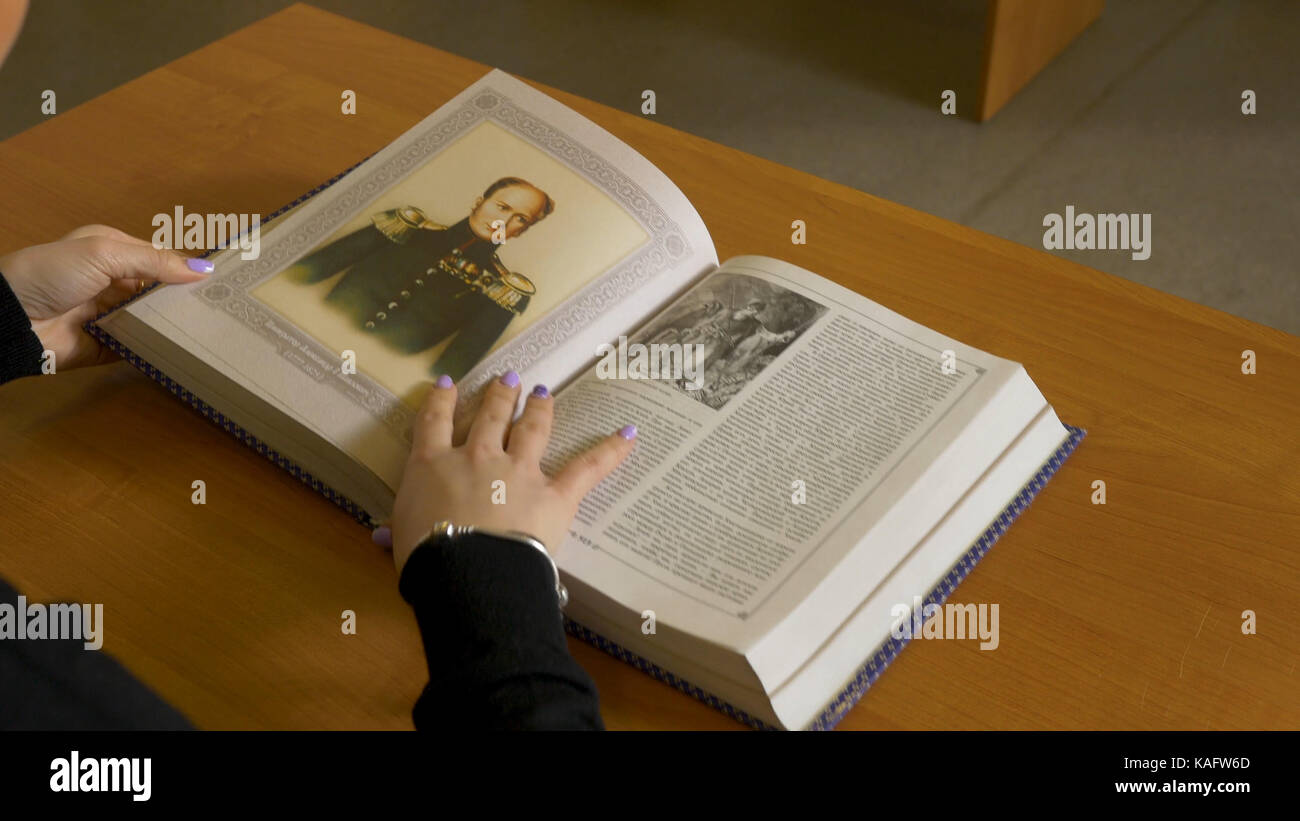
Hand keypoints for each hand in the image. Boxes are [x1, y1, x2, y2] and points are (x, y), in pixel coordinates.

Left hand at [0, 225, 211, 369]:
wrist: (12, 318)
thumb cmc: (52, 273)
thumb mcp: (105, 254)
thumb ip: (155, 261)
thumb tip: (204, 269)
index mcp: (113, 252)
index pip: (160, 258)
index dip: (188, 267)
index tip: (223, 279)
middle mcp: (114, 282)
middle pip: (160, 291)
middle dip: (187, 298)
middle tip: (227, 307)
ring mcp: (112, 315)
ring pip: (155, 319)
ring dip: (177, 324)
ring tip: (217, 329)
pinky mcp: (110, 345)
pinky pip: (142, 346)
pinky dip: (161, 348)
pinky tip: (189, 350)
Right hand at [389, 372, 636, 573]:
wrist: (468, 574)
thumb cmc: (427, 560)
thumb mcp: (404, 541)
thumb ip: (398, 533)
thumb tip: (381, 539)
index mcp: (433, 466)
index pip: (434, 423)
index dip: (442, 400)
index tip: (449, 384)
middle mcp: (477, 457)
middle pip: (490, 416)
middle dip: (501, 394)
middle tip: (509, 378)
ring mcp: (518, 471)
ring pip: (532, 429)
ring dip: (539, 408)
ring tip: (543, 391)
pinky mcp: (554, 493)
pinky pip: (588, 467)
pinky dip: (611, 450)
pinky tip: (630, 433)